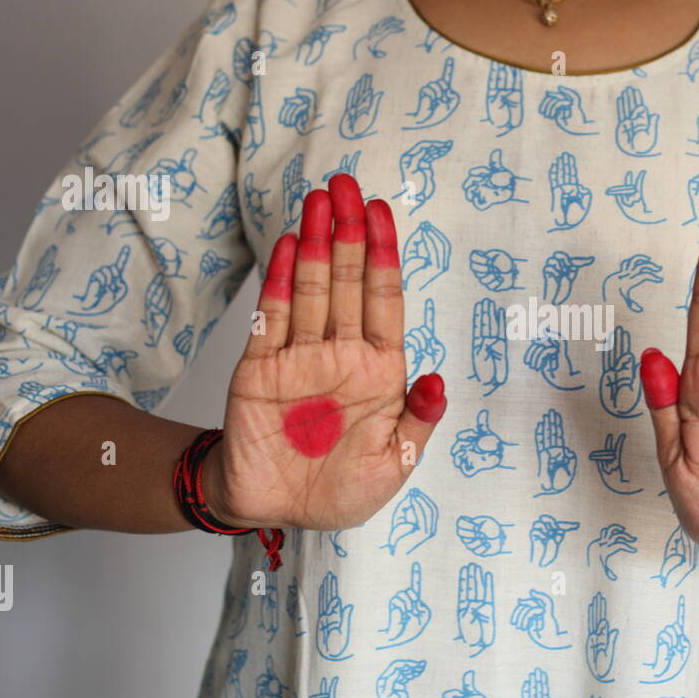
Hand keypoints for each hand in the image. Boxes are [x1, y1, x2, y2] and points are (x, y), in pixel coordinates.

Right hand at [203, 174, 447, 531]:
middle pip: (346, 282)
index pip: (384, 301)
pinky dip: (277, 282)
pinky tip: (285, 245)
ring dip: (313, 245)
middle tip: (346, 185)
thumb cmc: (340, 490)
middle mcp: (341, 353)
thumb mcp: (392, 465)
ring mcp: (299, 357)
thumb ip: (416, 422)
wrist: (276, 512)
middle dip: (349, 234)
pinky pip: (270, 319)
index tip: (383, 212)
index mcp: (380, 371)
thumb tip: (438, 381)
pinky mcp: (259, 370)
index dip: (384, 256)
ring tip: (318, 201)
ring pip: (309, 290)